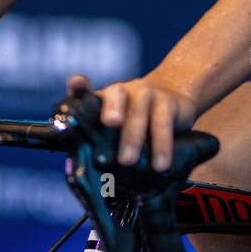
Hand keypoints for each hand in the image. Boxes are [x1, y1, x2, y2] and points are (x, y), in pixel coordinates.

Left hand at [66, 72, 196, 171]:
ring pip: (140, 110)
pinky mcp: (170, 103)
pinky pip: (165, 123)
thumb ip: (98, 136)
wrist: (174, 98)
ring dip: (134, 136)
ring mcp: (149, 94)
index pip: (88, 86)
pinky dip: (162, 145)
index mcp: (107, 96)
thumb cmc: (136, 117)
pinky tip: (160, 165)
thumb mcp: (118, 122)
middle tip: (110, 124)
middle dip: (112, 109)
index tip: (76, 85)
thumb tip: (81, 166)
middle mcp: (126, 90)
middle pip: (116, 95)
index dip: (80, 85)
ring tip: (127, 161)